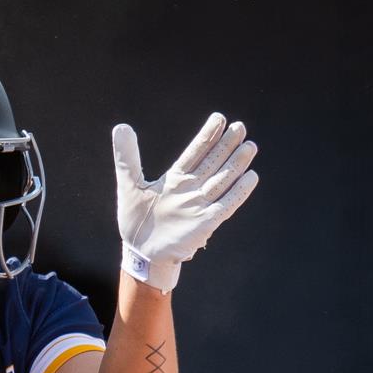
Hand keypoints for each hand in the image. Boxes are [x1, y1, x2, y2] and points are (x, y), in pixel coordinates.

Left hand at [112, 112, 259, 293]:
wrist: (140, 253)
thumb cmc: (135, 222)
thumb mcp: (129, 184)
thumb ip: (127, 156)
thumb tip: (121, 127)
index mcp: (175, 179)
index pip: (195, 152)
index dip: (207, 136)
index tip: (219, 118)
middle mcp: (191, 189)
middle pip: (213, 163)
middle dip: (226, 145)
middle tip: (240, 126)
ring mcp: (199, 205)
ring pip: (222, 180)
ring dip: (236, 164)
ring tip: (249, 146)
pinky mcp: (205, 223)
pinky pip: (226, 205)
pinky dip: (238, 192)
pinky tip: (251, 177)